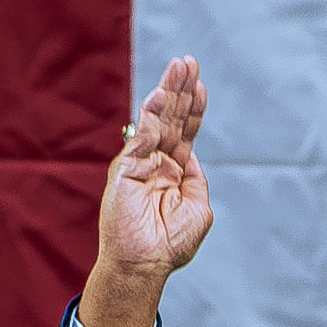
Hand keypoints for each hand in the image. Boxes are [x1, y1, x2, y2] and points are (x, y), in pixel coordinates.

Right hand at [80, 56, 212, 326]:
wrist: (144, 265)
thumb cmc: (169, 244)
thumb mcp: (198, 209)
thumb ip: (196, 180)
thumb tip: (191, 158)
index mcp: (172, 171)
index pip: (184, 132)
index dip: (193, 108)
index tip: (200, 83)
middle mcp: (155, 162)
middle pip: (171, 118)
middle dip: (180, 89)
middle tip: (188, 61)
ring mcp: (139, 163)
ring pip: (156, 120)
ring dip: (167, 92)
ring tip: (178, 66)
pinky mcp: (125, 169)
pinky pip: (141, 137)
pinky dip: (150, 115)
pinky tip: (160, 94)